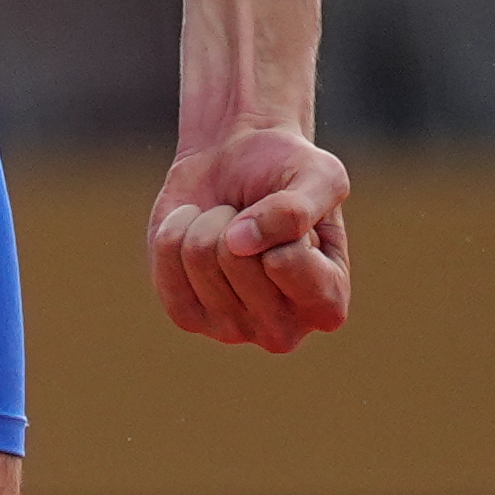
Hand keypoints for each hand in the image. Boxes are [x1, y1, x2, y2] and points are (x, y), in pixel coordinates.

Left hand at [144, 124, 352, 354]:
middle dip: (238, 217)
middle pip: (235, 260)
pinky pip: (167, 262)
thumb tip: (237, 244)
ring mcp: (233, 330)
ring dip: (210, 220)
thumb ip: (297, 209)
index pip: (286, 262)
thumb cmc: (289, 172)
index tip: (293, 213)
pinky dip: (177, 228)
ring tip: (230, 223)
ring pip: (199, 256)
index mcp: (327, 306)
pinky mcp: (188, 317)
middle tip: (253, 217)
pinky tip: (198, 231)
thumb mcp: (319, 174)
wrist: (239, 163)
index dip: (280, 219)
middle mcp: (283, 331)